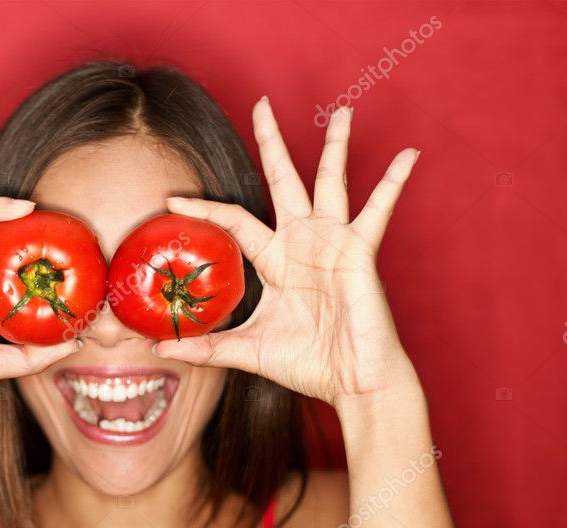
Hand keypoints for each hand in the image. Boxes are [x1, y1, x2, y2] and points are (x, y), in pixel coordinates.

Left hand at [154, 98, 418, 406]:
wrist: (352, 383)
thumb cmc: (307, 364)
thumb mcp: (246, 351)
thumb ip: (205, 346)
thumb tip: (159, 350)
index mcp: (276, 261)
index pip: (235, 220)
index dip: (205, 207)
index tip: (173, 198)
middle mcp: (303, 243)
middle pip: (282, 180)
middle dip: (271, 143)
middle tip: (261, 104)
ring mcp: (333, 243)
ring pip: (330, 182)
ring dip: (335, 146)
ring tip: (341, 111)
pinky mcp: (360, 252)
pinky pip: (378, 210)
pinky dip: (393, 183)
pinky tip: (407, 154)